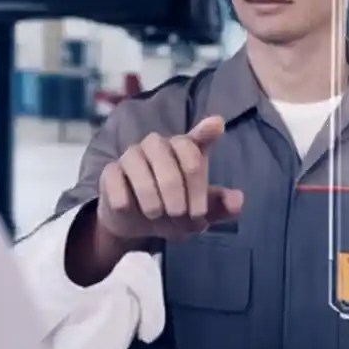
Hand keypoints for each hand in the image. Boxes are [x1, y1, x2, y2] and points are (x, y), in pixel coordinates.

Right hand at [95, 115, 243, 241]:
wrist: (136, 222)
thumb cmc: (174, 207)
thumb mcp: (200, 212)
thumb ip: (219, 206)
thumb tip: (238, 201)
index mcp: (187, 150)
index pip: (199, 137)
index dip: (207, 130)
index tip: (217, 125)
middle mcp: (160, 146)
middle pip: (173, 155)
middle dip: (181, 190)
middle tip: (183, 215)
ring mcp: (133, 155)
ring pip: (141, 167)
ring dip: (152, 197)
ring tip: (158, 216)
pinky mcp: (110, 171)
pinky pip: (115, 180)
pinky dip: (125, 200)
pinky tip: (130, 209)